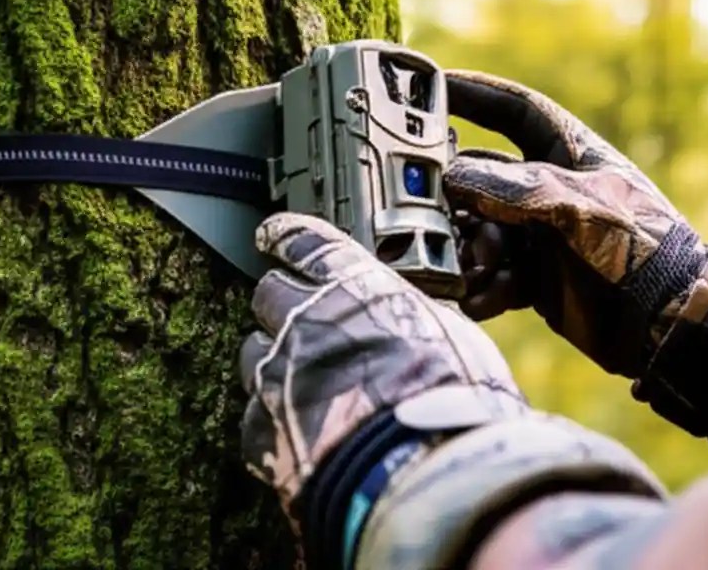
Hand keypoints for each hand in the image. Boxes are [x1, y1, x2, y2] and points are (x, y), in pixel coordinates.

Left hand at [238, 212, 526, 517]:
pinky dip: (274, 422)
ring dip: (275, 363)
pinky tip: (302, 434)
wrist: (422, 472)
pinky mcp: (260, 432)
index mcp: (356, 288)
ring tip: (306, 387)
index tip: (273, 236)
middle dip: (281, 304)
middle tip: (302, 321)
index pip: (306, 243)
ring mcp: (277, 376)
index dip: (286, 237)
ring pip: (253, 354)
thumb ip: (417, 318)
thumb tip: (417, 320)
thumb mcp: (454, 336)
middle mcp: (307, 322)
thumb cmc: (453, 402)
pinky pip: (254, 416)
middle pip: (268, 295)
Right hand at [444, 70, 707, 378]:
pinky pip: (489, 274)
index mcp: (569, 154)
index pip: (514, 110)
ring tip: (472, 269)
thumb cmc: (640, 250)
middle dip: (454, 198)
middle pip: (479, 179)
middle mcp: (548, 190)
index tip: (432, 84)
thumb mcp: (580, 208)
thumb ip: (517, 190)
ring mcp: (540, 235)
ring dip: (466, 250)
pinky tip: (481, 298)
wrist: (668, 324)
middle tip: (431, 213)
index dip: (474, 94)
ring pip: (478, 230)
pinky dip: (480, 287)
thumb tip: (456, 179)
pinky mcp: (535, 278)